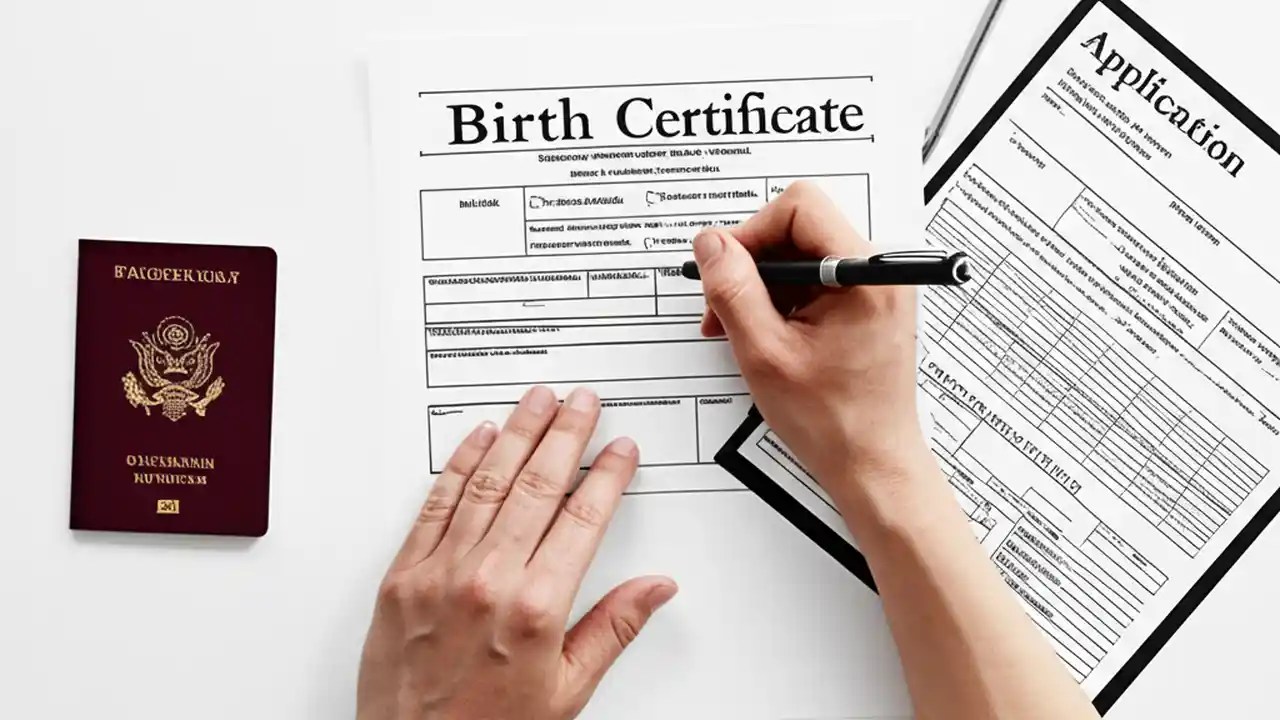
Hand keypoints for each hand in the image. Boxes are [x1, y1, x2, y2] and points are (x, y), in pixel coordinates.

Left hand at [358, 386, 676, 719]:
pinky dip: (458, 466)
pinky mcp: (402, 576)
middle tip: (583, 403)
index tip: (621, 451)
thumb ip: (613, 629)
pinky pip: (435, 505)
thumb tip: (655, 588)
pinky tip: (478, 440)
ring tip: (538, 402)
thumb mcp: (567, 691)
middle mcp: (488, 582)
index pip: (584, 518)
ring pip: (488, 483)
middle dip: (566, 435)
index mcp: (536, 609)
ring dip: (517, 435)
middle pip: (538, 486)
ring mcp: (440, 574)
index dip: (608, 476)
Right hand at [694, 182, 933, 508]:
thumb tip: (711, 245)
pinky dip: (780, 301)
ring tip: (738, 328)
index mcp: (864, 276)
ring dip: (762, 285)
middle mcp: (877, 273)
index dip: (752, 231)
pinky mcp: (865, 305)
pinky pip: (814, 281)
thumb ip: (733, 290)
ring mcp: (874, 289)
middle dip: (752, 262)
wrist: (872, 464)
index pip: (800, 207)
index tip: (725, 266)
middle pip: (799, 227)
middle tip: (722, 305)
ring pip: (802, 255)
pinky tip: (763, 334)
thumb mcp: (765, 353)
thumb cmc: (833, 422)